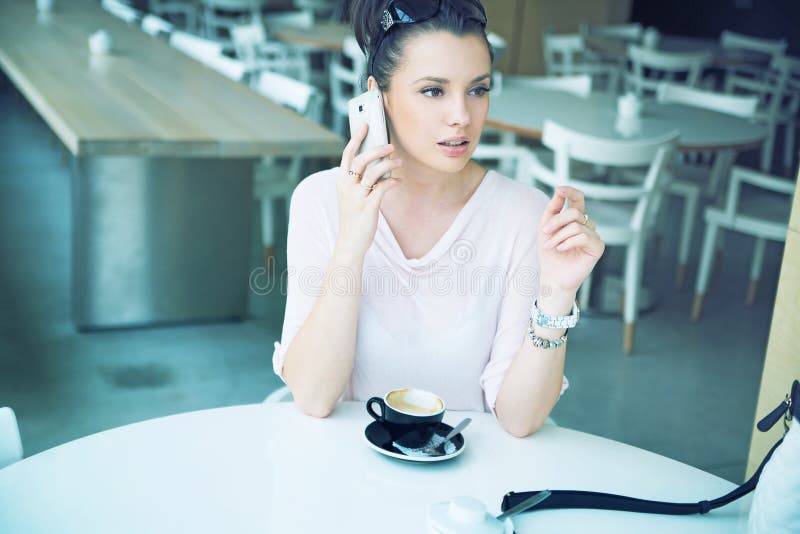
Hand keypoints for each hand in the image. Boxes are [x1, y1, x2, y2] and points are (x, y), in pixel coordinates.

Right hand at [334, 123, 402, 260]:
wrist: (349, 243)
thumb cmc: (353, 218)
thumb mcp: (351, 197)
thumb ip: (359, 181)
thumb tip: (379, 165)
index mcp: (341, 181)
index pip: (347, 155)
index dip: (356, 139)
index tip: (364, 125)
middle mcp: (346, 186)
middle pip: (362, 159)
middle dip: (378, 149)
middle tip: (391, 145)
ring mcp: (357, 196)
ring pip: (374, 171)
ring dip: (389, 164)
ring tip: (399, 162)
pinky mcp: (369, 206)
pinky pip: (384, 187)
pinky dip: (393, 181)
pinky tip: (398, 181)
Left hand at [537, 186, 604, 294]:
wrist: (553, 276)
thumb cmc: (549, 253)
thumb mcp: (545, 228)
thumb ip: (552, 209)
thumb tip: (558, 191)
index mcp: (575, 218)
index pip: (577, 199)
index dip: (570, 192)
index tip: (559, 189)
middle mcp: (586, 225)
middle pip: (574, 212)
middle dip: (556, 221)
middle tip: (544, 232)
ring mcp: (593, 235)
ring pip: (576, 225)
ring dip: (558, 236)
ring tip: (550, 246)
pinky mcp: (598, 246)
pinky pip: (583, 236)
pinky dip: (567, 242)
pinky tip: (561, 249)